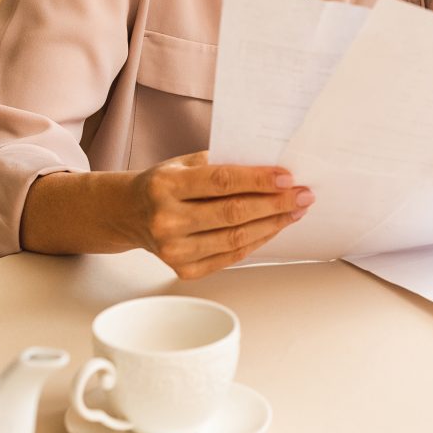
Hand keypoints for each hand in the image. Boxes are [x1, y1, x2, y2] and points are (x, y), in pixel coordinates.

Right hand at [128, 151, 313, 278]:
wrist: (129, 214)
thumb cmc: (164, 184)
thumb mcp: (184, 163)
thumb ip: (222, 163)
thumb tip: (271, 168)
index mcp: (165, 186)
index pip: (222, 181)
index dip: (258, 180)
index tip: (288, 177)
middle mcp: (166, 220)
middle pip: (233, 213)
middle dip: (275, 203)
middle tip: (303, 195)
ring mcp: (174, 249)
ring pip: (236, 238)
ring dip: (272, 224)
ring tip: (295, 211)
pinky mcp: (184, 270)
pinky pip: (231, 256)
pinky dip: (257, 241)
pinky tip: (274, 227)